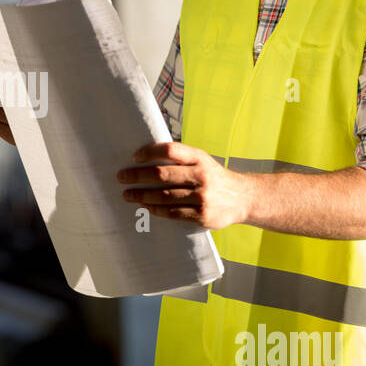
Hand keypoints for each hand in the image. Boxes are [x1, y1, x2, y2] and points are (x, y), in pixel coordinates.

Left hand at [115, 141, 251, 229]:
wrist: (242, 198)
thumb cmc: (214, 177)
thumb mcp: (202, 160)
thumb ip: (181, 159)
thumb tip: (146, 157)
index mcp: (199, 158)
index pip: (170, 150)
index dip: (149, 152)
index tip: (134, 157)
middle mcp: (201, 176)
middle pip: (162, 175)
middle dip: (137, 176)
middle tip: (122, 177)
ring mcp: (201, 197)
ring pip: (164, 196)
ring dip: (141, 196)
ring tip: (128, 195)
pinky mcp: (201, 215)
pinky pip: (172, 213)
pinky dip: (155, 210)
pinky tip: (145, 207)